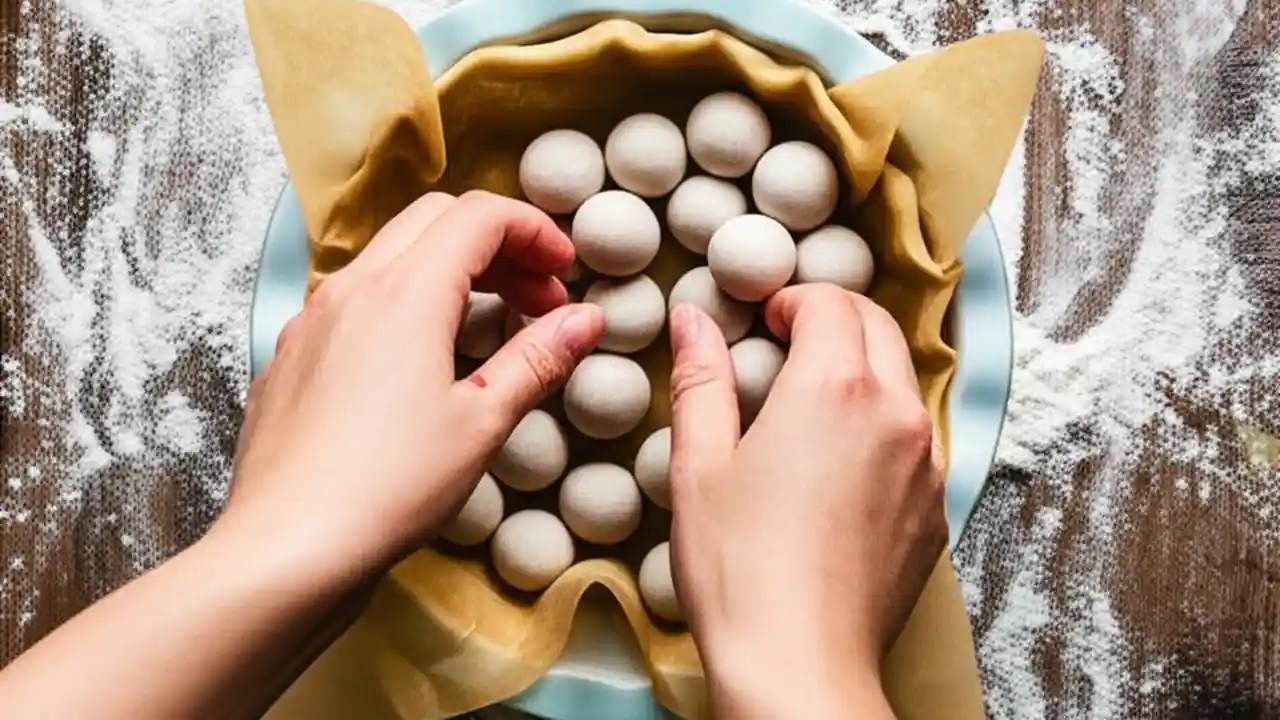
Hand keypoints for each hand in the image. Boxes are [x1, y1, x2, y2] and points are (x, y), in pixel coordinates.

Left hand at [222, 190, 603, 579]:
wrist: (283, 551)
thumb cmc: (386, 490)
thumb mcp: (482, 423)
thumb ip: (537, 360)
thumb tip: (584, 320)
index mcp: (403, 292)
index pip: (478, 216)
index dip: (534, 231)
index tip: (565, 269)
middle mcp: (350, 290)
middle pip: (433, 222)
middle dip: (497, 246)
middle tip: (538, 298)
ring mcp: (312, 322)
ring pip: (391, 259)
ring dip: (451, 274)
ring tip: (490, 331)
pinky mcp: (292, 359)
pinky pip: (356, 304)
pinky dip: (406, 307)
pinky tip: (425, 366)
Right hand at [667, 284, 946, 717]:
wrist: (800, 666)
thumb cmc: (739, 569)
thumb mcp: (699, 466)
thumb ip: (701, 380)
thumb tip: (693, 321)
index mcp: (836, 388)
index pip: (830, 303)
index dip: (794, 298)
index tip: (765, 319)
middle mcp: (896, 413)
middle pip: (878, 327)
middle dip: (835, 318)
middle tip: (789, 340)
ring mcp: (926, 463)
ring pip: (904, 381)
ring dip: (863, 369)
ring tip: (811, 402)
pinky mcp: (935, 509)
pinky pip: (917, 438)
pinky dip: (883, 423)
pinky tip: (840, 462)